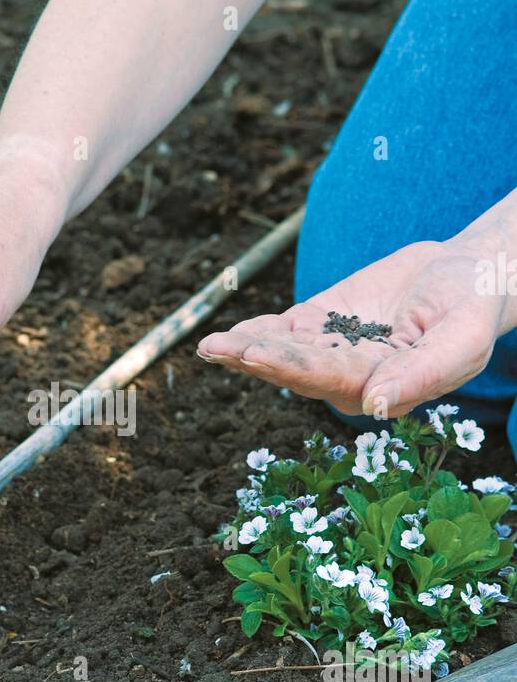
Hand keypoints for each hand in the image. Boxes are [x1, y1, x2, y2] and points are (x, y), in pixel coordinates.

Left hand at [197, 232, 516, 419]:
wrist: (467, 275)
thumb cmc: (472, 312)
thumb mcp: (460, 342)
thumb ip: (422, 374)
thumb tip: (378, 406)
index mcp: (379, 389)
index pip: (328, 379)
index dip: (290, 366)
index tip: (255, 355)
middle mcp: (348, 378)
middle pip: (295, 368)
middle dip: (256, 358)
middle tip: (217, 349)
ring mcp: (332, 349)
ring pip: (284, 349)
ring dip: (247, 346)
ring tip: (210, 346)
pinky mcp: (323, 322)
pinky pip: (285, 327)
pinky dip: (259, 327)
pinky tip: (229, 333)